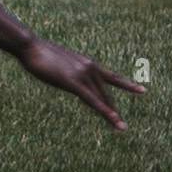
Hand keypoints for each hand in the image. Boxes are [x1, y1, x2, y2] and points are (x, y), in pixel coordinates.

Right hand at [17, 37, 144, 129]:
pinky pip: (93, 100)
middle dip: (111, 107)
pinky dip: (105, 111)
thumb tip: (68, 76)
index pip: (110, 76)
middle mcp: (89, 67)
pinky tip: (115, 121)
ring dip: (111, 113)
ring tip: (120, 127)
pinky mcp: (73, 83)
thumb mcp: (59, 61)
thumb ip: (68, 70)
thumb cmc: (38, 52)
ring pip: (100, 98)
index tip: (141, 90)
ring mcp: (82, 74)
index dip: (127, 83)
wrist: (29, 45)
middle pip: (104, 92)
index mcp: (86, 62)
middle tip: (119, 123)